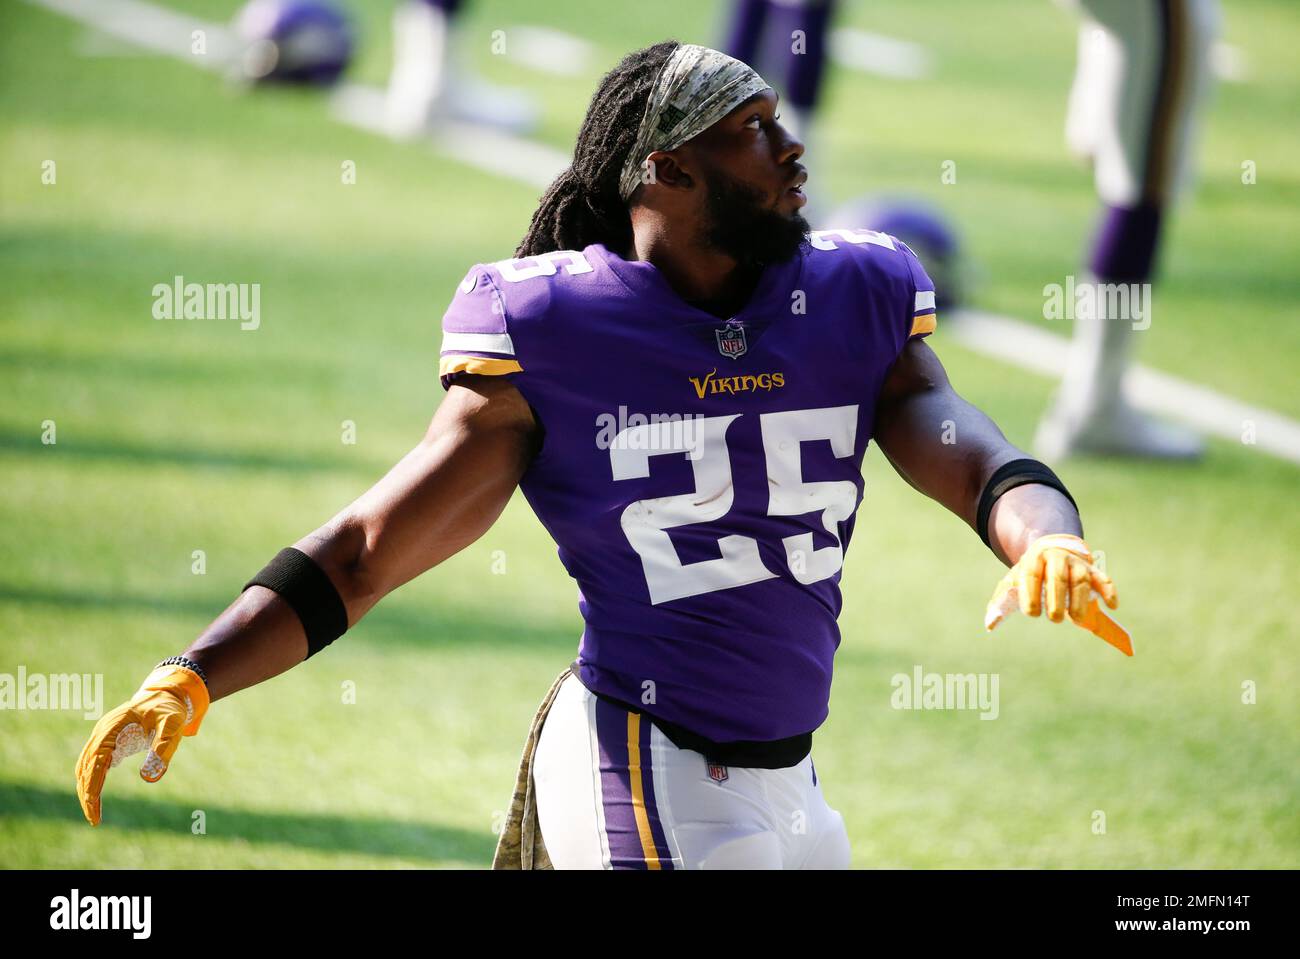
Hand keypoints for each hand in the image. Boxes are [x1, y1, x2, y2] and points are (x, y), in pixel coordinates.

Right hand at [75, 664, 209, 824]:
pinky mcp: (106, 742)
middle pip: (85, 767)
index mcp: (114, 726)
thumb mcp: (173, 725)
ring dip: (86, 790)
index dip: (93, 784)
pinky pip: (92, 764)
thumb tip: (150, 778)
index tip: (94, 807)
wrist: (165, 696)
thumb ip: (163, 747)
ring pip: (85, 767)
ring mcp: (101, 736)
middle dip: (87, 794)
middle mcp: (102, 731)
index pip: (96, 759)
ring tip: (94, 814)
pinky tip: (95, 798)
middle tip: (95, 819)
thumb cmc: (169, 710)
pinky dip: (91, 781)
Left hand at [984, 534, 1130, 654]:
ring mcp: (1076, 564)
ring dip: (1080, 600)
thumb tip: (989, 624)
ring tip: (1076, 620)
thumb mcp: (1013, 581)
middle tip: (1054, 618)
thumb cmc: (1031, 573)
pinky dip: (1109, 591)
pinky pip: (1103, 579)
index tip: (1031, 613)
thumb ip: (1001, 602)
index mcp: (1033, 559)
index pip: (1031, 575)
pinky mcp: (1093, 571)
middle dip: (1057, 599)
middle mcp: (1056, 558)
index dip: (1031, 594)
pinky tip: (1111, 606)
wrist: (1052, 548)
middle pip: (1058, 577)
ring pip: (1081, 579)